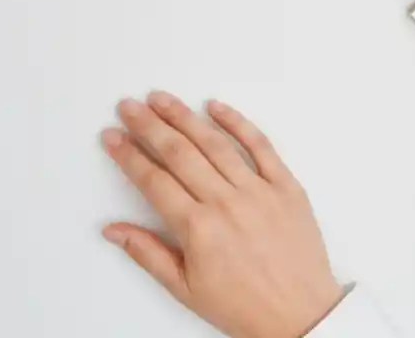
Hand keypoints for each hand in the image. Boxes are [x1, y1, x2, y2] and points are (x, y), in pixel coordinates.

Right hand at [101, 93, 344, 337]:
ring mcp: (259, 191)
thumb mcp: (185, 288)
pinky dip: (237, 122)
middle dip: (149, 125)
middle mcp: (227, 204)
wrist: (302, 316)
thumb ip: (147, 253)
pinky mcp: (286, 187)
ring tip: (161, 99)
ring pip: (214, 142)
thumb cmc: (245, 307)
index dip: (128, 155)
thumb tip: (113, 230)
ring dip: (184, 116)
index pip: (153, 180)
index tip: (112, 137)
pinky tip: (216, 106)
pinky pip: (260, 145)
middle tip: (129, 106)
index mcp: (199, 229)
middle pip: (178, 152)